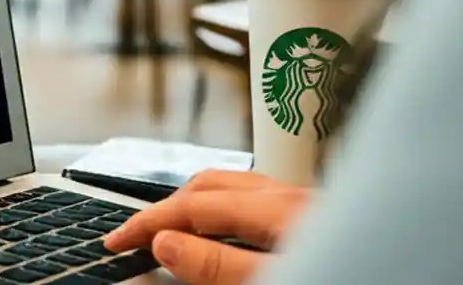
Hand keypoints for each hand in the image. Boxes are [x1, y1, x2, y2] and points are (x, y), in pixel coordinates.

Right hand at [103, 170, 310, 284]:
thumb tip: (166, 243)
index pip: (192, 206)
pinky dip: (225, 211)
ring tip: (173, 231)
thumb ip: (219, 265)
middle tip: (137, 236)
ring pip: (234, 189)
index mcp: (279, 208)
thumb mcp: (272, 280)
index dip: (148, 222)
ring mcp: (309, 204)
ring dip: (195, 205)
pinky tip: (227, 232)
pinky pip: (256, 199)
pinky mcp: (320, 218)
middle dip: (166, 208)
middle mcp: (293, 196)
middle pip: (209, 187)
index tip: (116, 240)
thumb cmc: (345, 273)